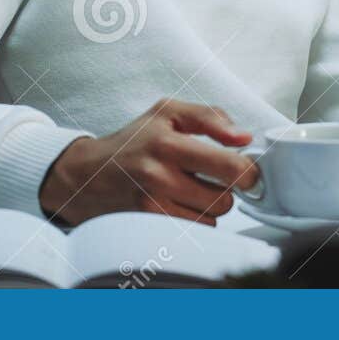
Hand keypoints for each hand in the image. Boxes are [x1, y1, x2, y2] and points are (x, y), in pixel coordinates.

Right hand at [38, 98, 258, 226]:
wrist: (90, 173)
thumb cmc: (135, 140)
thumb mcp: (168, 111)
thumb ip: (210, 116)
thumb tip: (243, 137)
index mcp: (167, 140)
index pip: (225, 163)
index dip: (247, 170)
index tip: (248, 169)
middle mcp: (158, 173)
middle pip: (224, 196)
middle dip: (229, 188)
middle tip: (219, 178)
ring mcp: (152, 202)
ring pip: (212, 215)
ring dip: (212, 204)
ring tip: (194, 187)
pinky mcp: (150, 222)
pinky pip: (196, 228)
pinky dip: (197, 217)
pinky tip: (183, 202)